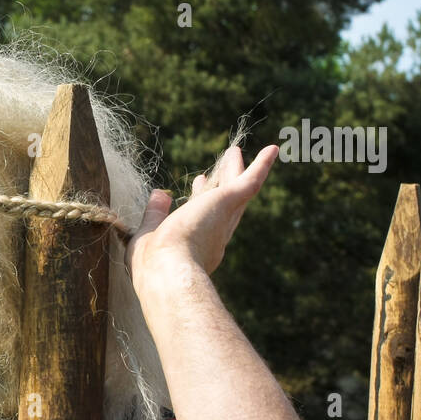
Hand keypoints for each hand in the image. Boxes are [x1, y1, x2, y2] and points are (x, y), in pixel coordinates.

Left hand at [126, 144, 277, 284]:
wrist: (167, 270)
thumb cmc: (152, 261)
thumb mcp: (148, 232)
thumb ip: (155, 213)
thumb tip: (160, 193)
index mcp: (196, 245)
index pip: (202, 215)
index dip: (201, 196)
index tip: (200, 181)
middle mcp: (214, 235)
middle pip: (224, 203)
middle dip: (225, 181)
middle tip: (227, 161)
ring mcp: (223, 219)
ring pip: (235, 190)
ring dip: (236, 169)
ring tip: (235, 150)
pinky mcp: (227, 204)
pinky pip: (250, 182)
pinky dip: (261, 166)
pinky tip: (272, 149)